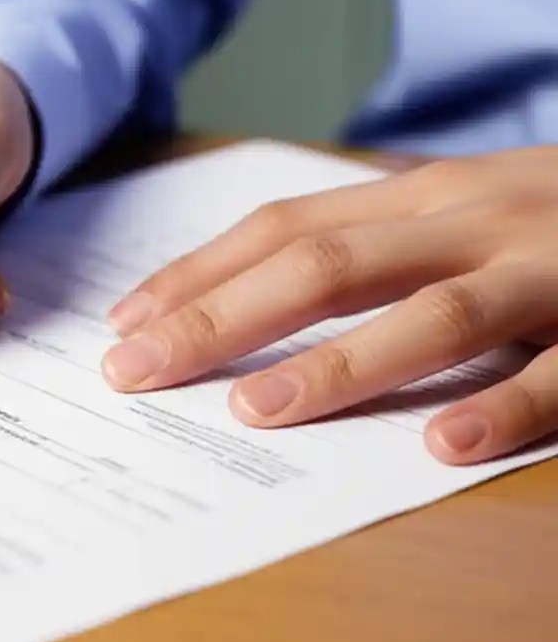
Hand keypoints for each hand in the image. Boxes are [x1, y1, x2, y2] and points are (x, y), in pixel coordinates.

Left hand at [103, 146, 557, 464]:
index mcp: (420, 196)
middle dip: (221, 320)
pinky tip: (443, 445)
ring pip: (433, 314)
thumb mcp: (448, 211)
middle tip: (138, 373)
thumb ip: (361, 247)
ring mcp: (545, 272)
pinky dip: (504, 405)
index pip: (282, 227)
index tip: (124, 325)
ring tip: (254, 412)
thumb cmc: (546, 220)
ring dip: (338, 365)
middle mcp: (470, 222)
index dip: (198, 274)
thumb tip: (235, 301)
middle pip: (326, 266)